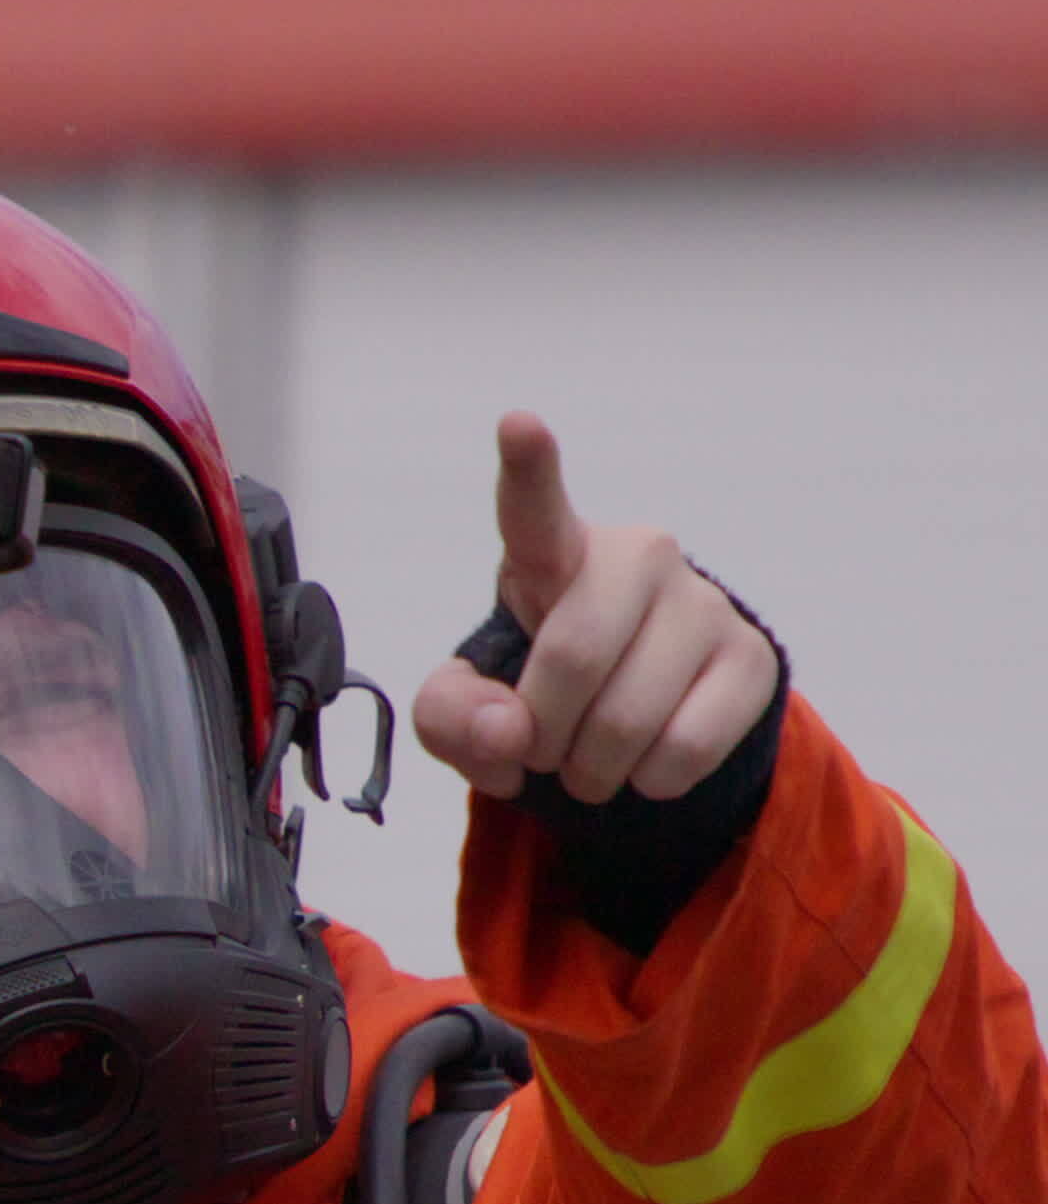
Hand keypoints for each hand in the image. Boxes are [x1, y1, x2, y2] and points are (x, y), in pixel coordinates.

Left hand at [409, 413, 778, 804]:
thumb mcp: (470, 706)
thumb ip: (451, 717)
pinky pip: (687, 747)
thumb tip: (507, 733)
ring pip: (630, 718)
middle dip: (543, 732)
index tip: (517, 422)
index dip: (528, 465)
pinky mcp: (752, 658)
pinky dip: (646, 781)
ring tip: (586, 761)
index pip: (533, 508)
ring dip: (591, 769)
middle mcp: (637, 557)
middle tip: (540, 751)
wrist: (639, 714)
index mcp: (552, 552)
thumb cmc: (539, 687)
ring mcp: (702, 604)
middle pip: (576, 658)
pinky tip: (641, 763)